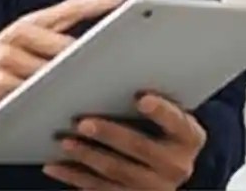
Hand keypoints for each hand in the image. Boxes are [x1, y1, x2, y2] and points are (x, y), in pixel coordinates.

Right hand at [0, 0, 126, 125]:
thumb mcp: (26, 55)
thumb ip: (55, 48)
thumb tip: (95, 51)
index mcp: (27, 26)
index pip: (66, 10)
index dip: (94, 2)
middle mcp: (13, 37)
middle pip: (60, 44)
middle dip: (84, 56)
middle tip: (111, 62)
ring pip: (44, 69)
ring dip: (63, 81)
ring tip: (86, 89)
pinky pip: (21, 89)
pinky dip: (36, 97)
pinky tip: (49, 105)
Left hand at [44, 93, 206, 189]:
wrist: (163, 167)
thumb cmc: (159, 127)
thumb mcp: (167, 116)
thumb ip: (153, 98)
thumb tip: (113, 67)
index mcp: (190, 137)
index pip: (177, 122)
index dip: (161, 111)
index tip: (142, 98)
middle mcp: (177, 166)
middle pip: (140, 147)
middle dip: (109, 134)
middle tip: (83, 122)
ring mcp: (154, 187)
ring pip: (116, 171)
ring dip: (87, 155)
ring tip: (65, 141)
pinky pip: (99, 189)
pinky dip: (74, 176)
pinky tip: (55, 165)